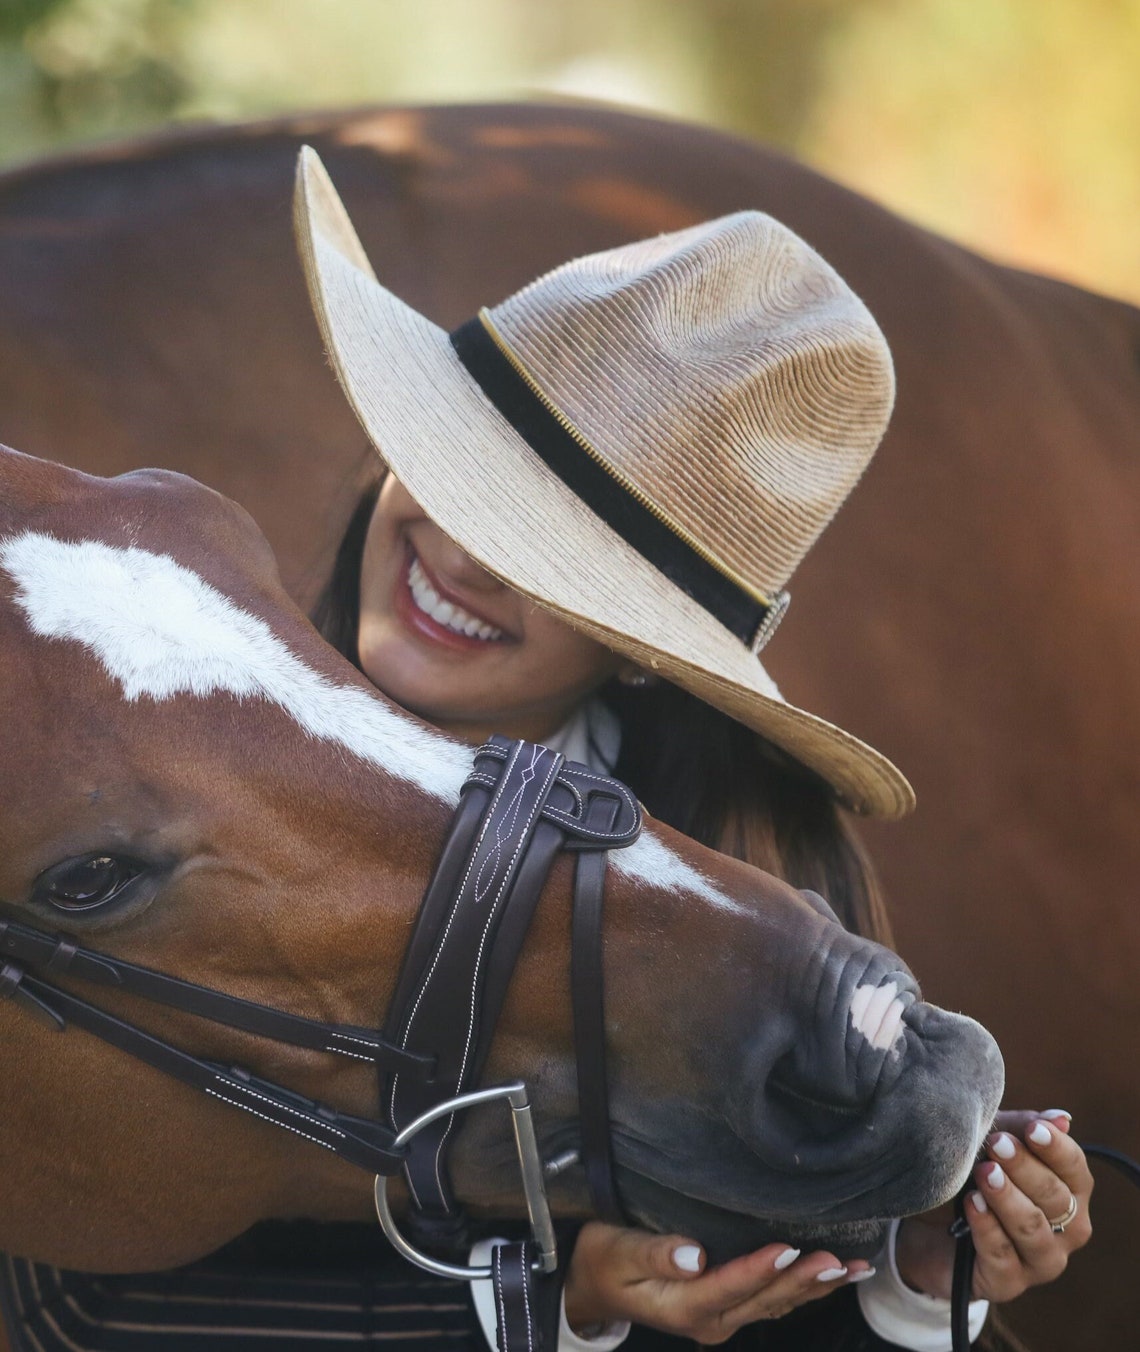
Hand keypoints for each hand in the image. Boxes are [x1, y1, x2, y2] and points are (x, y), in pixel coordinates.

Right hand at [563, 1221, 874, 1344]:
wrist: (593, 1285)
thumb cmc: (603, 1259)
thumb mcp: (618, 1253)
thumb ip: (654, 1255)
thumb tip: (691, 1255)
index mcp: (684, 1306)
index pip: (729, 1285)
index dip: (760, 1268)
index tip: (790, 1248)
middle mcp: (711, 1320)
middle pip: (764, 1299)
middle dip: (804, 1280)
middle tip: (840, 1261)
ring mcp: (722, 1319)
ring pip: (777, 1305)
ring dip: (815, 1287)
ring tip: (852, 1269)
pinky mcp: (729, 1309)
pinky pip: (773, 1302)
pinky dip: (804, 1289)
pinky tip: (830, 1277)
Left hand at [896, 1108, 1092, 1301]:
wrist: (925, 1223)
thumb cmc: (967, 1175)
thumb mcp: (989, 1143)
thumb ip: (1020, 1129)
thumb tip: (1061, 1118)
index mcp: (1069, 1192)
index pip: (1075, 1169)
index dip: (1056, 1148)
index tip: (1032, 1129)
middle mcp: (1065, 1231)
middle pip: (1054, 1197)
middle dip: (1024, 1168)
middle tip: (995, 1144)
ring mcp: (1039, 1261)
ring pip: (1032, 1229)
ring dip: (1007, 1198)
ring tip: (982, 1173)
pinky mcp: (1007, 1283)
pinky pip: (1002, 1256)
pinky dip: (986, 1227)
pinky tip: (971, 1204)